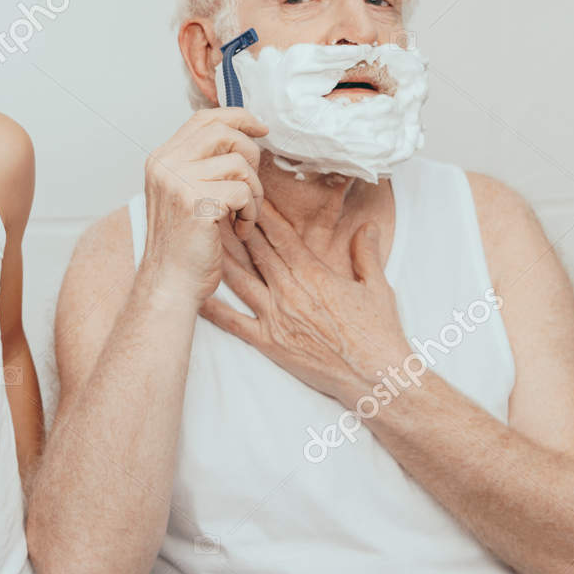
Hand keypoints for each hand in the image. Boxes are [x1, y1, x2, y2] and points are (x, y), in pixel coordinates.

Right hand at [141, 108, 267, 301]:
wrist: (169, 283)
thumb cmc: (183, 244)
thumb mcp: (185, 193)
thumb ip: (202, 164)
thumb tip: (242, 135)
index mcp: (161, 159)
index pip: (204, 118)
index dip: (238, 117)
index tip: (261, 129)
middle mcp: (165, 164)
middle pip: (224, 132)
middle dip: (250, 156)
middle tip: (249, 187)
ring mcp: (178, 181)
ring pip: (239, 163)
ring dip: (252, 192)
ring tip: (242, 214)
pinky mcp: (196, 202)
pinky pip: (242, 192)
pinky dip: (249, 212)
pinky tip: (238, 229)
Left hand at [199, 201, 412, 405]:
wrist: (375, 376)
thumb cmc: (379, 333)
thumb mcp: (377, 287)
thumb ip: (367, 253)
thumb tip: (369, 226)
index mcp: (313, 274)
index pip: (281, 236)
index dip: (262, 215)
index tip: (247, 197)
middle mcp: (289, 291)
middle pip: (254, 251)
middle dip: (233, 227)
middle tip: (214, 206)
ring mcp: (276, 316)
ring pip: (239, 279)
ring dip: (219, 257)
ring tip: (200, 237)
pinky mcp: (268, 342)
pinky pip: (233, 322)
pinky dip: (212, 308)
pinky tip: (194, 293)